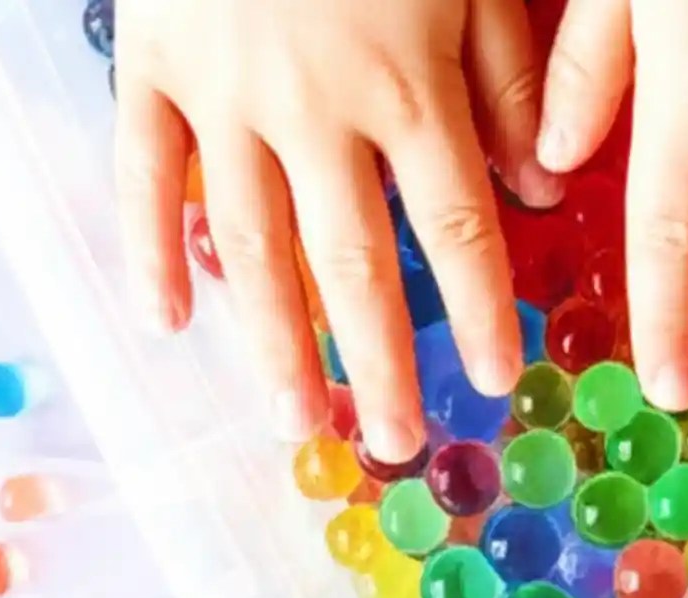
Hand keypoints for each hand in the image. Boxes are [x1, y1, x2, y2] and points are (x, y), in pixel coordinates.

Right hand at [115, 0, 563, 459]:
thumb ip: (512, 81)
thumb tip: (543, 188)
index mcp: (407, 85)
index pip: (457, 230)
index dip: (483, 312)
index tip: (501, 381)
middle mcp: (317, 109)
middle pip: (356, 262)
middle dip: (383, 360)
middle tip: (398, 441)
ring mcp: (224, 93)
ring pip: (252, 240)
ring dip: (277, 340)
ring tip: (295, 418)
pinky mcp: (152, 66)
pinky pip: (143, 170)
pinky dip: (151, 245)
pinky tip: (164, 319)